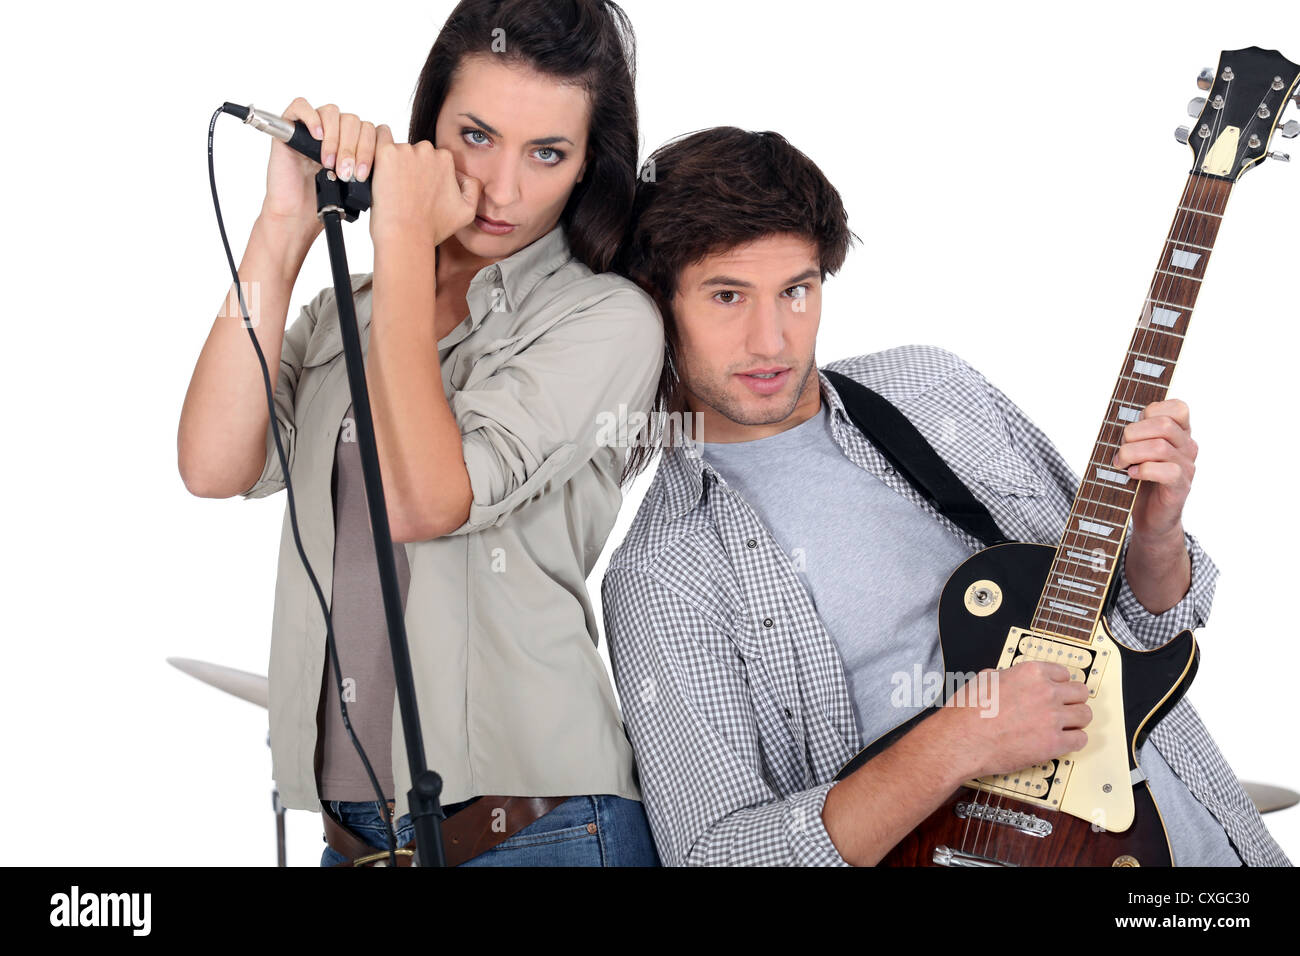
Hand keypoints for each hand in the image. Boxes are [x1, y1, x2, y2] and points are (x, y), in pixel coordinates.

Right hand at [259, 98, 376, 239]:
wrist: (298, 213)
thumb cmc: (326, 200)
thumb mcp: (355, 183)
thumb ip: (367, 165)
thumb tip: (385, 158)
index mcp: (353, 142)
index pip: (368, 129)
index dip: (368, 149)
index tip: (362, 173)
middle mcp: (335, 131)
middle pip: (352, 120)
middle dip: (351, 148)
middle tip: (345, 172)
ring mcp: (313, 126)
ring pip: (332, 112)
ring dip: (334, 138)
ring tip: (329, 163)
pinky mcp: (290, 125)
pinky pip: (301, 105)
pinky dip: (312, 118)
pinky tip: (317, 137)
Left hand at [369, 126, 482, 249]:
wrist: (406, 237)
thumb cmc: (431, 228)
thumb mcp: (467, 212)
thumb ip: (472, 188)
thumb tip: (464, 176)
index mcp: (446, 160)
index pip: (433, 158)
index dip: (425, 174)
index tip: (418, 189)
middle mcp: (428, 151)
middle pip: (415, 151)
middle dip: (409, 166)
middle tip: (402, 190)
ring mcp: (406, 150)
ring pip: (397, 148)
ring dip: (393, 163)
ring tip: (390, 188)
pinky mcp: (386, 154)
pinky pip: (380, 137)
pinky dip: (377, 147)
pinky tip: (376, 164)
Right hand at [944, 661, 1091, 778]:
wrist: (961, 740)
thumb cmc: (967, 712)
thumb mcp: (986, 679)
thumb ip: (1009, 676)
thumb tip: (1013, 678)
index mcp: (1030, 673)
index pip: (1064, 674)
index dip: (1060, 684)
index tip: (1059, 691)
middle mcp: (1046, 692)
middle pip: (1081, 693)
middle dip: (1073, 700)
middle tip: (1065, 708)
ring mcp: (1052, 718)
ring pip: (1085, 715)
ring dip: (1076, 720)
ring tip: (1065, 726)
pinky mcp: (1054, 744)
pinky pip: (1080, 740)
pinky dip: (1074, 741)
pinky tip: (1062, 741)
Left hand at [1111, 398, 1195, 540]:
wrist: (1151, 518)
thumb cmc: (1140, 480)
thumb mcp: (1136, 450)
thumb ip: (1136, 433)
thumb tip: (1120, 424)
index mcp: (1180, 433)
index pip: (1177, 408)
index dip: (1151, 412)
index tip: (1134, 430)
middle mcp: (1188, 447)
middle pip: (1164, 424)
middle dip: (1133, 434)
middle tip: (1121, 451)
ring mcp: (1187, 467)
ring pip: (1160, 447)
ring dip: (1131, 453)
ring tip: (1121, 464)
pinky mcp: (1180, 486)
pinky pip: (1166, 471)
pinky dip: (1143, 470)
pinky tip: (1132, 475)